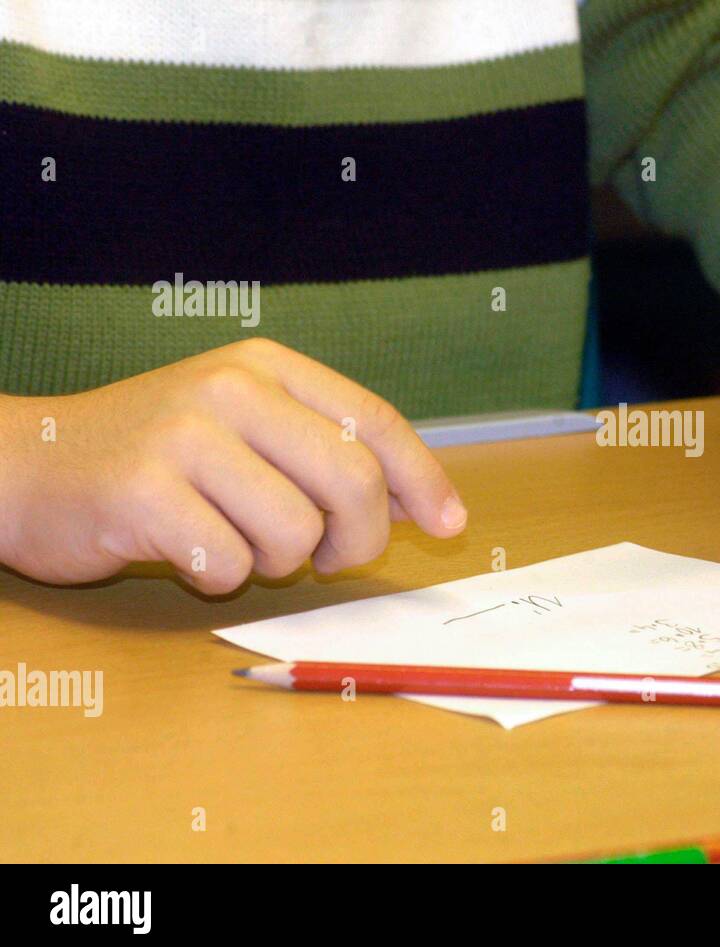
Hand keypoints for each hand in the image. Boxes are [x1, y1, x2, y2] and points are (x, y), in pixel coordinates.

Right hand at [0, 339, 465, 592]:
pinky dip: (221, 578)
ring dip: (278, 563)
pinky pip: (231, 564)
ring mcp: (184, 435)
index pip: (375, 423)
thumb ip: (324, 453)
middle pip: (353, 482)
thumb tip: (420, 505)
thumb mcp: (243, 428)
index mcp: (267, 367)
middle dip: (360, 540)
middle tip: (332, 558)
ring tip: (236, 542)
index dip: (424, 481)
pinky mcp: (144, 491)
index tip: (450, 526)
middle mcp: (231, 388)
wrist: (28, 464)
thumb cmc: (155, 457)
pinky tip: (188, 553)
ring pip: (297, 534)